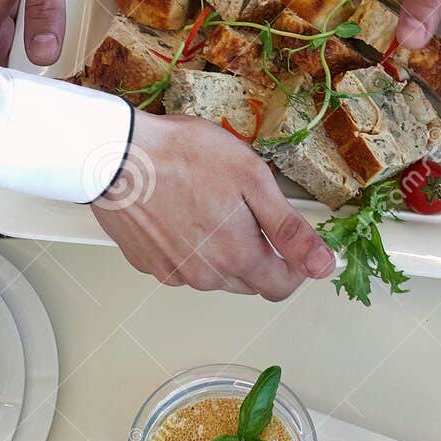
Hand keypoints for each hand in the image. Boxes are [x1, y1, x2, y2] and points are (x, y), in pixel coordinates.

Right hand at [93, 110, 335, 299]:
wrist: (116, 153)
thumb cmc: (184, 156)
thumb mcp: (252, 179)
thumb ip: (289, 229)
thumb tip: (324, 266)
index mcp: (238, 258)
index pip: (281, 286)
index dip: (295, 264)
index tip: (289, 238)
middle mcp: (206, 276)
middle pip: (248, 280)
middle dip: (256, 251)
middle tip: (244, 206)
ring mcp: (173, 273)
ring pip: (214, 273)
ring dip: (221, 248)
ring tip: (208, 201)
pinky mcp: (147, 263)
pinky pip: (183, 264)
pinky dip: (189, 244)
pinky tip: (180, 209)